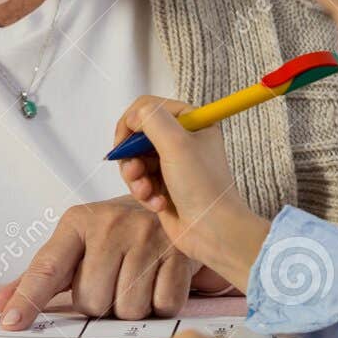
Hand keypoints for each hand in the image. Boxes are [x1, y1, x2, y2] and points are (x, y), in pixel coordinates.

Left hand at [0, 197, 197, 328]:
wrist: (173, 206)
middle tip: (111, 281)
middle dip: (100, 304)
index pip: (47, 268)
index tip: (11, 323)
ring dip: (131, 307)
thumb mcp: (76, 244)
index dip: (28, 298)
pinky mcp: (179, 253)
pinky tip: (159, 282)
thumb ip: (40, 277)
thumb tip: (0, 305)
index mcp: (78, 222)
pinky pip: (163, 307)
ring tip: (136, 280)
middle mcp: (111, 225)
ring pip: (128, 309)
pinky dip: (161, 306)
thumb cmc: (116, 234)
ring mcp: (147, 237)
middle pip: (91, 301)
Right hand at [114, 96, 271, 290]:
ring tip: (146, 192)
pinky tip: (157, 204)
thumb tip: (131, 118)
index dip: (131, 123)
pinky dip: (144, 193)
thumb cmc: (203, 186)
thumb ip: (151, 119)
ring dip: (136, 178)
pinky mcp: (164, 185)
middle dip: (132, 157)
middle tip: (135, 172)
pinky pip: (140, 182)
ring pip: (135, 160)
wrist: (213, 230)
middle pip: (137, 136)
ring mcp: (172, 164)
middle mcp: (182, 140)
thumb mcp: (177, 143)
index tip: (124, 142)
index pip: (148, 107)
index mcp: (192, 122)